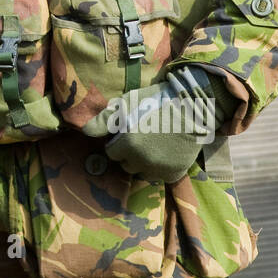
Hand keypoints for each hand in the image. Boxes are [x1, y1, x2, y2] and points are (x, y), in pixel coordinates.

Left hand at [82, 66, 237, 182]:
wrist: (192, 105)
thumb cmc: (156, 101)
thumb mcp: (126, 103)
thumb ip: (104, 120)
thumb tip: (85, 131)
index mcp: (128, 145)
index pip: (111, 153)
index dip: (117, 142)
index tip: (127, 133)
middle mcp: (142, 161)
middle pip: (126, 164)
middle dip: (129, 154)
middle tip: (140, 138)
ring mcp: (159, 169)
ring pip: (142, 173)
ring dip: (143, 163)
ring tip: (152, 146)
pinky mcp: (175, 173)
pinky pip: (160, 176)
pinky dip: (160, 168)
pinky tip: (165, 153)